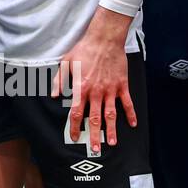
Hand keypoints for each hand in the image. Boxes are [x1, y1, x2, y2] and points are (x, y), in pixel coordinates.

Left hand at [50, 7, 136, 153]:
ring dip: (111, 130)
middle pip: (95, 118)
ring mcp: (110, 90)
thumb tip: (54, 95)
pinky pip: (127, 103)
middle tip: (95, 149)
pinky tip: (132, 124)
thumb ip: (60, 80)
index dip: (75, 127)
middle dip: (94, 135)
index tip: (75, 136)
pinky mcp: (122, 85)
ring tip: (111, 143)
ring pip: (111, 114)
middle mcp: (96, 92)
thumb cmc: (84, 49)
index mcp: (81, 88)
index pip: (77, 113)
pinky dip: (130, 114)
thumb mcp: (66, 62)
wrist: (104, 39)